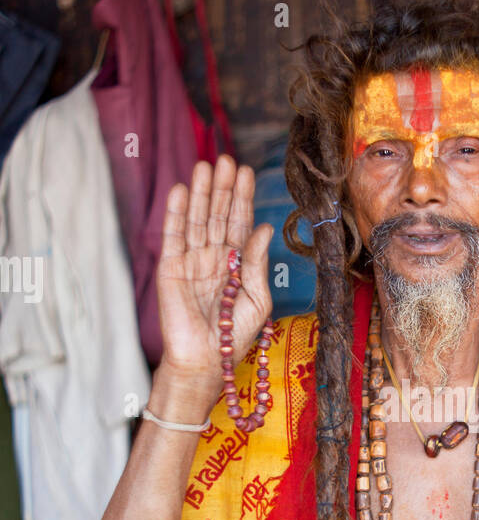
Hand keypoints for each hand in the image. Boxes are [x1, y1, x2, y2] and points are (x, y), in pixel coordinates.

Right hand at [155, 155, 272, 397]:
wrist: (205, 360)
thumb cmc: (235, 336)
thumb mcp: (257, 298)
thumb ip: (257, 262)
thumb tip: (266, 227)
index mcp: (237, 263)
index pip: (240, 223)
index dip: (242, 198)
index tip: (246, 172)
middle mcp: (214, 257)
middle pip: (218, 214)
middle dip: (222, 188)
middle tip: (226, 159)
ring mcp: (191, 260)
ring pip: (196, 219)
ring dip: (201, 193)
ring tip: (205, 166)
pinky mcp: (171, 268)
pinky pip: (173, 235)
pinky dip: (176, 213)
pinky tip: (181, 191)